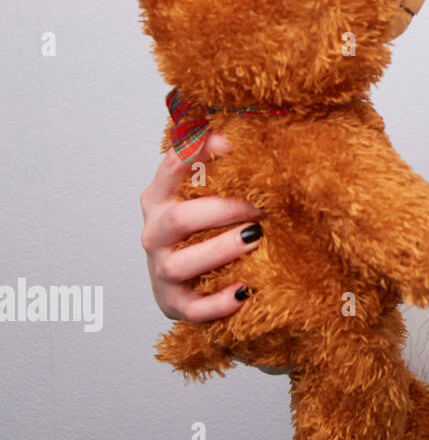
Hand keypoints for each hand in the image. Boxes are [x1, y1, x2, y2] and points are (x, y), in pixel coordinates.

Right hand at [141, 133, 290, 374]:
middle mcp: (156, 233)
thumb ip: (221, 166)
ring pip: (181, 264)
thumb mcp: (205, 193)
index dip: (198, 150)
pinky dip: (218, 302)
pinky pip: (194, 307)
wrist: (188, 283)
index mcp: (161, 198)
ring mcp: (162, 271)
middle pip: (178, 219)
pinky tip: (245, 290)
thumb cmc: (204, 229)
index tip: (231, 142)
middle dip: (221, 210)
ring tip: (255, 238)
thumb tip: (253, 131)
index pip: (172, 166)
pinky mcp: (175, 304)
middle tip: (260, 206)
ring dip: (219, 250)